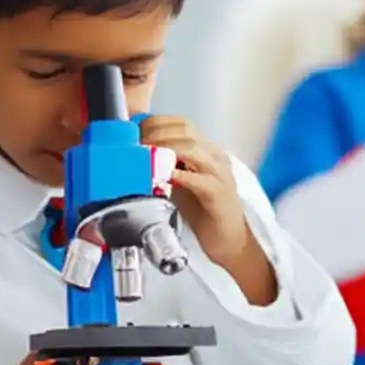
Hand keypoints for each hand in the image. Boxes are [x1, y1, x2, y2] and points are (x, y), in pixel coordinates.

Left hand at [141, 116, 276, 304]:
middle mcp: (215, 158)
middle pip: (185, 131)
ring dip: (164, 149)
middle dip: (155, 134)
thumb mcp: (180, 182)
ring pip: (192, 148)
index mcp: (207, 151)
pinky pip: (199, 179)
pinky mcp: (219, 195)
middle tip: (135, 145)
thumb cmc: (203, 212)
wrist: (229, 241)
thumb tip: (135, 156)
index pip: (182, 124)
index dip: (156, 123)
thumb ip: (164, 167)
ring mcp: (220, 175)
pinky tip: (163, 177)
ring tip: (145, 157)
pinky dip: (178, 175)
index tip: (134, 132)